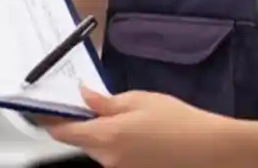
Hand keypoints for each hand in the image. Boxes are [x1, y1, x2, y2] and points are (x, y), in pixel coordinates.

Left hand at [47, 86, 229, 167]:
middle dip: (85, 125)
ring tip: (133, 121)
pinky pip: (115, 158)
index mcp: (106, 137)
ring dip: (104, 135)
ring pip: (99, 150)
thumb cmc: (177, 120)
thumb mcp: (139, 100)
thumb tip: (82, 96)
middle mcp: (107, 160)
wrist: (209, 149)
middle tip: (101, 106)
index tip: (47, 109)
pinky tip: (142, 137)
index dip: (52, 120)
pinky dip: (119, 146)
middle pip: (81, 142)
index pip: (63, 133)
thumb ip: (105, 102)